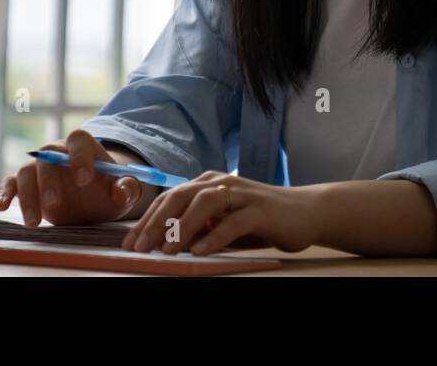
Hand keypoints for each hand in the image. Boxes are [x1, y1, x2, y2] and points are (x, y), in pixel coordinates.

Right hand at [0, 129, 145, 225]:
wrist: (93, 200)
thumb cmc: (108, 190)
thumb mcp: (123, 191)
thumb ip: (127, 188)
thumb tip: (123, 190)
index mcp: (83, 147)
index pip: (78, 140)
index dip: (80, 157)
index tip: (85, 180)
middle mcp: (58, 152)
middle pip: (47, 156)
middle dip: (49, 181)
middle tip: (55, 205)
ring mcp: (40, 167)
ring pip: (26, 171)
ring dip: (27, 195)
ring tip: (34, 222)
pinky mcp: (26, 185)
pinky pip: (10, 183)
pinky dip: (4, 193)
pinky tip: (1, 207)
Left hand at [121, 172, 320, 255]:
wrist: (306, 212)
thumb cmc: (260, 219)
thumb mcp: (223, 222)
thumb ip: (198, 227)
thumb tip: (164, 242)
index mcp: (209, 183)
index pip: (171, 198)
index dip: (148, 220)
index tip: (130, 243)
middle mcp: (222, 183)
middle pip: (181, 196)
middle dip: (157, 222)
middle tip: (140, 247)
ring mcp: (242, 194)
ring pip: (205, 204)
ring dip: (182, 227)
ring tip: (167, 250)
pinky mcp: (261, 210)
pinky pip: (234, 222)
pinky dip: (215, 236)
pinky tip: (200, 252)